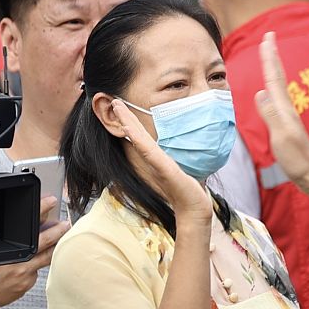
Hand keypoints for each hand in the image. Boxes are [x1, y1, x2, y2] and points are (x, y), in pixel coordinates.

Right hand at [0, 196, 69, 308]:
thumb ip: (6, 240)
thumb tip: (23, 227)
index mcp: (9, 249)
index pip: (29, 225)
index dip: (41, 210)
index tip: (50, 201)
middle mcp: (20, 262)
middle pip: (47, 243)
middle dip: (58, 231)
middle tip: (65, 223)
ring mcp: (26, 275)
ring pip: (45, 259)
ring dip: (51, 250)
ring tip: (56, 241)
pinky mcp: (27, 285)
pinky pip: (34, 274)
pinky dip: (33, 269)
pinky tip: (26, 267)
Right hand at [110, 99, 210, 220]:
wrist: (194, 208)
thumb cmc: (190, 190)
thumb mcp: (184, 166)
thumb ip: (182, 153)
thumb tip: (188, 140)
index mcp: (157, 158)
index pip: (142, 136)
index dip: (131, 121)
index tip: (123, 106)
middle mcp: (152, 159)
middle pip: (135, 134)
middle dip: (124, 117)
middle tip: (114, 100)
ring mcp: (156, 164)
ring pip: (138, 138)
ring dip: (126, 121)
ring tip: (117, 104)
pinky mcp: (163, 169)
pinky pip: (147, 150)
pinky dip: (138, 138)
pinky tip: (129, 127)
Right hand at [255, 31, 308, 187]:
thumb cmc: (296, 159)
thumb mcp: (281, 137)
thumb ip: (270, 115)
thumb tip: (260, 93)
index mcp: (283, 109)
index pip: (274, 77)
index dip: (270, 57)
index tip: (268, 37)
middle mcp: (286, 108)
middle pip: (277, 77)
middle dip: (272, 56)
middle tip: (269, 37)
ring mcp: (287, 115)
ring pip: (278, 85)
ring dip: (273, 68)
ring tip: (269, 56)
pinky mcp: (287, 123)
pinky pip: (277, 98)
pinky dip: (273, 86)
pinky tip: (270, 89)